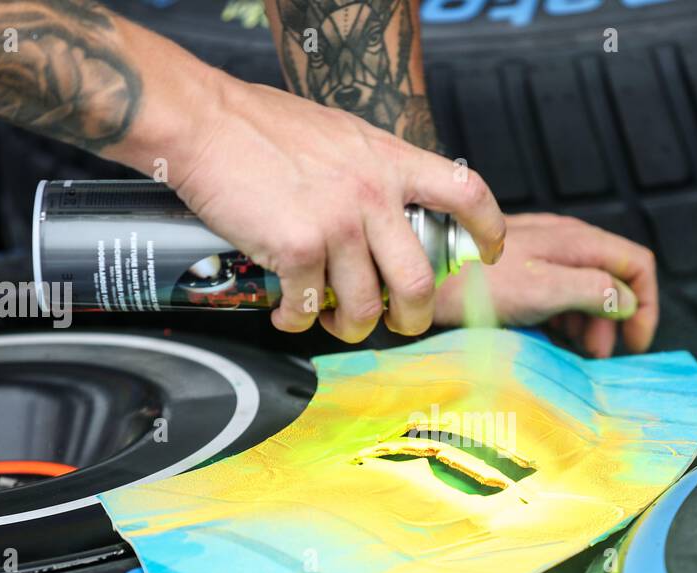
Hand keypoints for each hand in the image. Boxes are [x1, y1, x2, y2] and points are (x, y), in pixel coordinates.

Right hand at [164, 80, 504, 342]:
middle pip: (419, 282)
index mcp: (391, 162)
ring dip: (349, 327)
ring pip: (366, 307)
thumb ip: (373, 174)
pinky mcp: (298, 248)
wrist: (205, 121)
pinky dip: (296, 322)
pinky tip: (286, 314)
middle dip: (411, 318)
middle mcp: (374, 195)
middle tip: (395, 322)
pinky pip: (309, 309)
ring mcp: (338, 224)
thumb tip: (390, 216)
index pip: (467, 194)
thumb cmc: (262, 127)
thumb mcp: (342, 137)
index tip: (492, 255)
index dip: (489, 230)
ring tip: (330, 319)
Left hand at [433, 213, 658, 356]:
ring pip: (586, 289)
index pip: (638, 264)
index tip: (636, 343)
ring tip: (575, 351)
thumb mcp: (545, 289)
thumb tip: (627, 301)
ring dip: (590, 322)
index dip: (647, 304)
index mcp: (579, 241)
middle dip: (616, 319)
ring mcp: (544, 254)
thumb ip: (593, 291)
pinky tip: (550, 338)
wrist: (426, 274)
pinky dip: (565, 318)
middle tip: (598, 356)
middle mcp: (566, 242)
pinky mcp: (523, 271)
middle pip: (614, 279)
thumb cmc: (481, 284)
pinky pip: (559, 294)